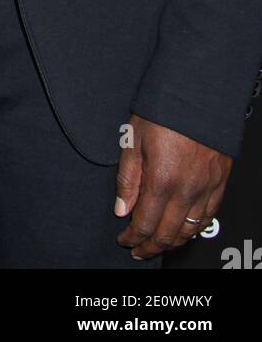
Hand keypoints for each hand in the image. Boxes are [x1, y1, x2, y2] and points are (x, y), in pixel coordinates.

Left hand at [115, 114, 231, 258]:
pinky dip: (195, 229)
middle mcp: (187, 188)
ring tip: (157, 244)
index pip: (145, 223)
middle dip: (150, 247)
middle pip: (167, 233)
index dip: (132, 237)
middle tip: (137, 250)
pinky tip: (185, 230)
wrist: (197, 91)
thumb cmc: (163, 109)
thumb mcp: (133, 139)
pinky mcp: (219, 181)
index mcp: (162, 179)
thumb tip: (122, 210)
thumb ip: (127, 178)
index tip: (123, 239)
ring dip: (172, 242)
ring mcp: (206, 186)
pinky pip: (208, 215)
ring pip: (190, 230)